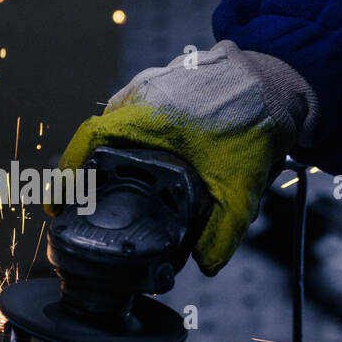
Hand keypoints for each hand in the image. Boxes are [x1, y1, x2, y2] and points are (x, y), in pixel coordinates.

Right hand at [53, 39, 317, 274]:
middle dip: (89, 170)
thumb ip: (223, 231)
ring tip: (116, 184)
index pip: (88, 139)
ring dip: (112, 151)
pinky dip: (134, 135)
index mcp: (148, 114)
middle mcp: (143, 92)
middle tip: (88, 203)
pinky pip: (137, 108)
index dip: (67, 172)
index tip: (59, 201)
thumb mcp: (240, 185)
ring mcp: (154, 80)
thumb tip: (204, 263)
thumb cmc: (259, 120)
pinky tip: (150, 157)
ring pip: (118, 120)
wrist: (283, 78)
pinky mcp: (167, 78)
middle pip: (99, 135)